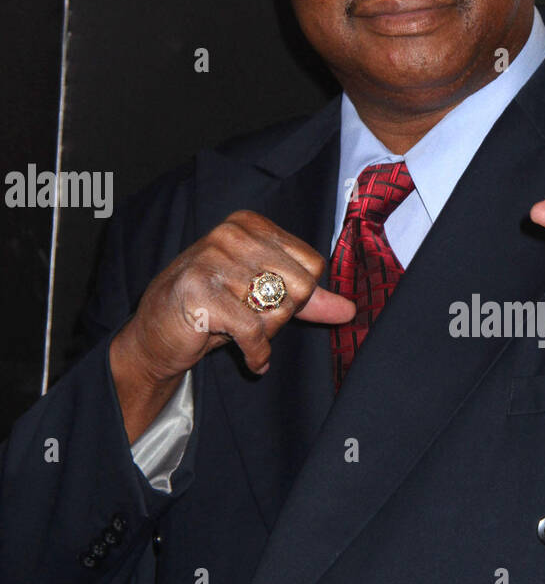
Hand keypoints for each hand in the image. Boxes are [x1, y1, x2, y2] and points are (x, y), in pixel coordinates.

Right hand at [110, 210, 354, 440]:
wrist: (156, 335)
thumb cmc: (213, 311)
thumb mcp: (263, 298)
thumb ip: (307, 299)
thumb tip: (350, 310)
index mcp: (249, 224)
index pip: (312, 265)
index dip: (297, 297)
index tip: (268, 304)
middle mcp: (230, 234)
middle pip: (298, 286)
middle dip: (280, 316)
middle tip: (251, 321)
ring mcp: (211, 259)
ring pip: (275, 310)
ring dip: (262, 334)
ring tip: (236, 330)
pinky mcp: (199, 291)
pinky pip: (253, 330)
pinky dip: (257, 353)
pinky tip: (251, 359)